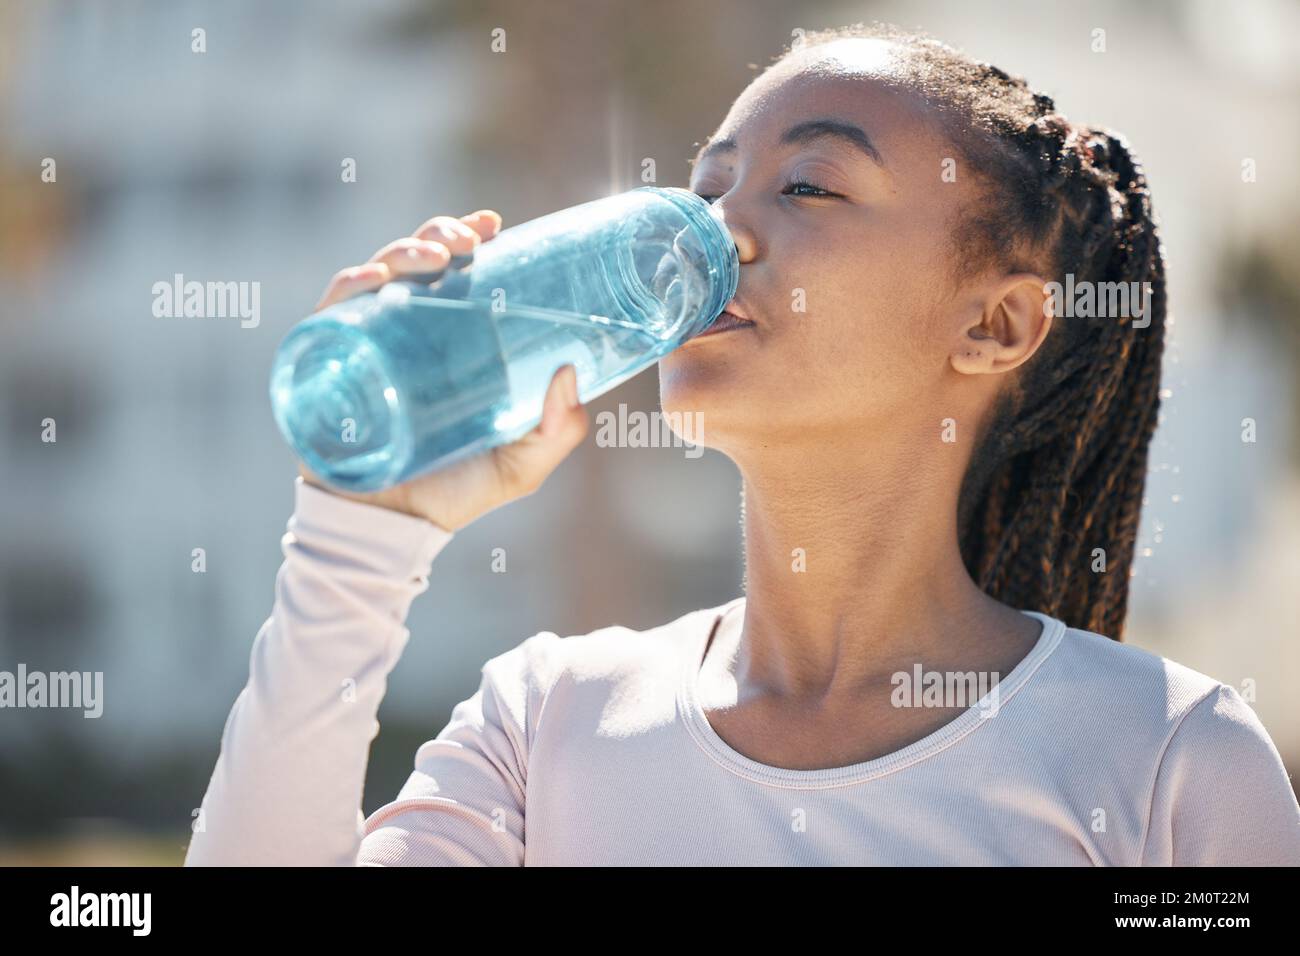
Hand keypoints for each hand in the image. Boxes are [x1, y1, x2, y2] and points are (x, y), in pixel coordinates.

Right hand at [298, 211, 588, 531]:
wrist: (395, 533)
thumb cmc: (455, 494)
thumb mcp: (521, 462)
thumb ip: (557, 428)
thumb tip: (570, 373)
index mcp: (446, 342)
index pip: (452, 272)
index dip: (466, 236)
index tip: (492, 223)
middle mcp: (402, 335)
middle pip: (412, 263)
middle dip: (435, 235)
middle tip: (465, 241)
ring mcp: (363, 348)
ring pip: (373, 277)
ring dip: (399, 251)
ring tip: (431, 255)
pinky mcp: (327, 368)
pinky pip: (329, 315)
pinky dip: (346, 289)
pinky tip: (372, 281)